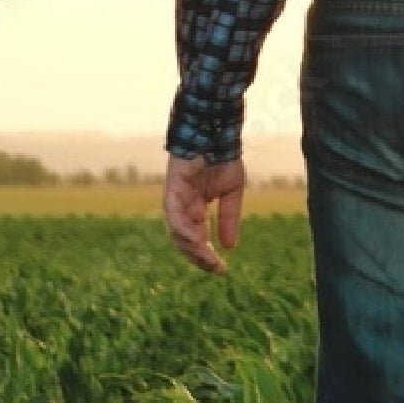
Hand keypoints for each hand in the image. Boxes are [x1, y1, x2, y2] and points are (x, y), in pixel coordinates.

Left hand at [163, 153, 244, 273]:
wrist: (217, 133)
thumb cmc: (223, 159)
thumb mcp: (231, 194)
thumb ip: (228, 218)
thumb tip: (229, 247)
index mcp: (196, 209)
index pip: (197, 240)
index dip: (207, 256)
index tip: (222, 269)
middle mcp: (183, 207)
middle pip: (185, 241)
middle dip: (199, 257)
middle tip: (215, 268)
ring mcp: (176, 199)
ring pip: (177, 232)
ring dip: (191, 247)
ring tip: (208, 258)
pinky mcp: (172, 189)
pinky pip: (173, 214)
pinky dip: (183, 228)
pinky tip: (196, 239)